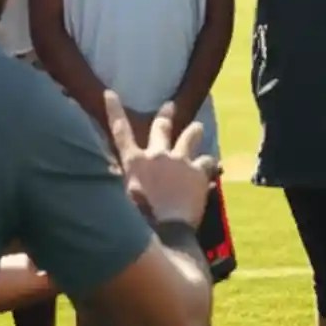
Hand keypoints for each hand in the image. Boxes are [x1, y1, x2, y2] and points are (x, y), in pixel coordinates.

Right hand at [104, 91, 216, 227]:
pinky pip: (208, 162)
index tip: (110, 93)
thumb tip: (111, 178)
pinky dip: (209, 166)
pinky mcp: (198, 172)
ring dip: (194, 131)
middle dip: (166, 115)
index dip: (114, 110)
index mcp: (133, 162)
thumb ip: (120, 183)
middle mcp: (157, 155)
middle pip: (161, 128)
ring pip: (190, 137)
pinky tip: (214, 169)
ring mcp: (179, 161)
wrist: (168, 231)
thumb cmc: (139, 221)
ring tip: (198, 127)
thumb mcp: (121, 199)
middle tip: (170, 105)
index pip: (119, 131)